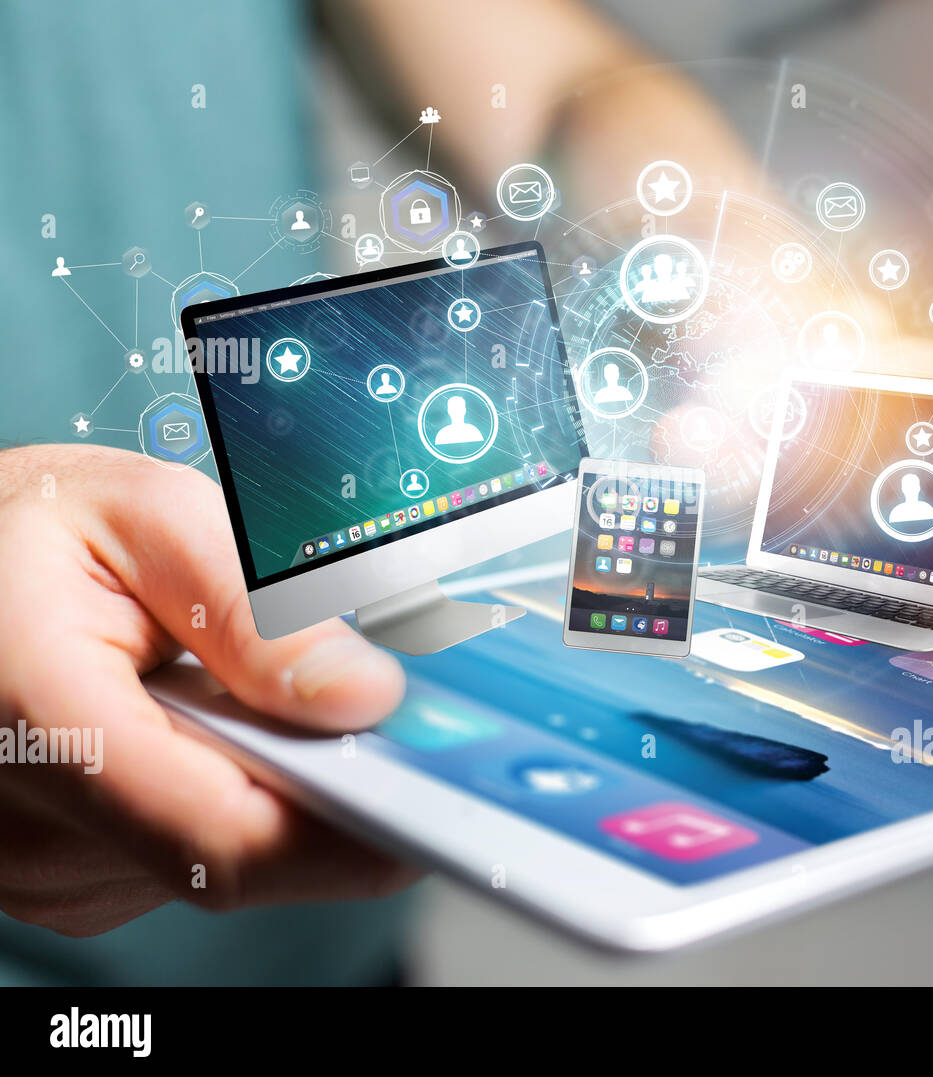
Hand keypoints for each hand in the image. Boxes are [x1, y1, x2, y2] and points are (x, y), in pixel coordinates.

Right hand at [0, 445, 414, 936]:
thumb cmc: (19, 535)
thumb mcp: (144, 517)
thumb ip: (256, 610)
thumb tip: (364, 696)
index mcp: (35, 725)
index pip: (227, 837)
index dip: (353, 823)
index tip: (435, 785)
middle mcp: (30, 831)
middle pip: (241, 854)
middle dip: (331, 786)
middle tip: (386, 713)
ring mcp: (47, 866)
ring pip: (224, 859)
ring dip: (281, 785)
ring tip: (269, 697)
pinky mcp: (71, 872)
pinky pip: (193, 853)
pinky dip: (238, 792)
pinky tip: (222, 726)